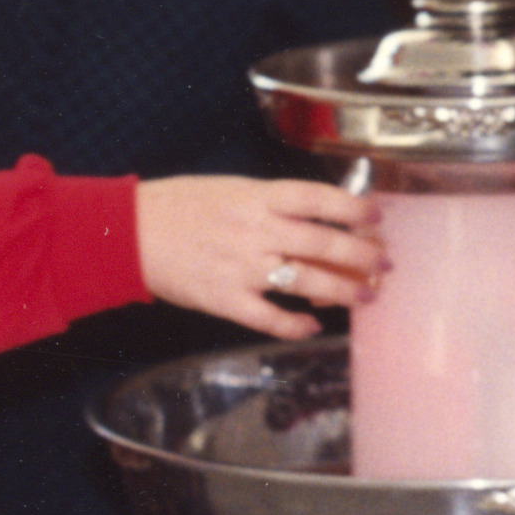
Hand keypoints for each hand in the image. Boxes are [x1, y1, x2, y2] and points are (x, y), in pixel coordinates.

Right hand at [135, 176, 385, 338]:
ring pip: (308, 281)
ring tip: (365, 296)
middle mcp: (257, 230)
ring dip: (344, 290)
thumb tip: (318, 219)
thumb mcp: (233, 189)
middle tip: (384, 265)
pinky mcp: (227, 300)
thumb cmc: (183, 205)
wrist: (131, 233)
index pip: (320, 199)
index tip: (376, 216)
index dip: (354, 207)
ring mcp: (244, 267)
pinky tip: (313, 324)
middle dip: (363, 256)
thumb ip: (273, 203)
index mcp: (259, 196)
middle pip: (325, 243)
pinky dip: (297, 325)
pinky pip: (272, 318)